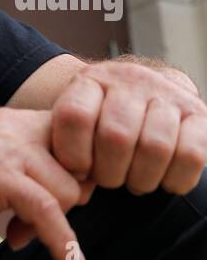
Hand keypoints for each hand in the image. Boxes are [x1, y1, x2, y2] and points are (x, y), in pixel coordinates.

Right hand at [0, 107, 93, 259]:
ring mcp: (3, 149)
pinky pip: (49, 211)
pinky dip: (63, 242)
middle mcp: (10, 126)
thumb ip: (24, 165)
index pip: (73, 134)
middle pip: (79, 160)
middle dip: (73, 195)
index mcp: (9, 120)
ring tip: (18, 233)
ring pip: (68, 188)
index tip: (65, 200)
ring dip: (56, 222)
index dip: (79, 170)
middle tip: (44, 219)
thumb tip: (75, 189)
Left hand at [50, 59, 206, 195]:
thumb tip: (76, 178)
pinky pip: (191, 155)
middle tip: (110, 179)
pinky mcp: (198, 113)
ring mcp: (167, 93)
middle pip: (116, 136)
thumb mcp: (76, 120)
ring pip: (155, 147)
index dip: (73, 155)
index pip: (75, 116)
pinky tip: (163, 179)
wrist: (147, 93)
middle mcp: (131, 80)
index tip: (79, 170)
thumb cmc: (103, 119)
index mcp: (93, 79)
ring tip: (135, 180)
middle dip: (110, 173)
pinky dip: (175, 179)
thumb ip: (66, 143)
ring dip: (141, 178)